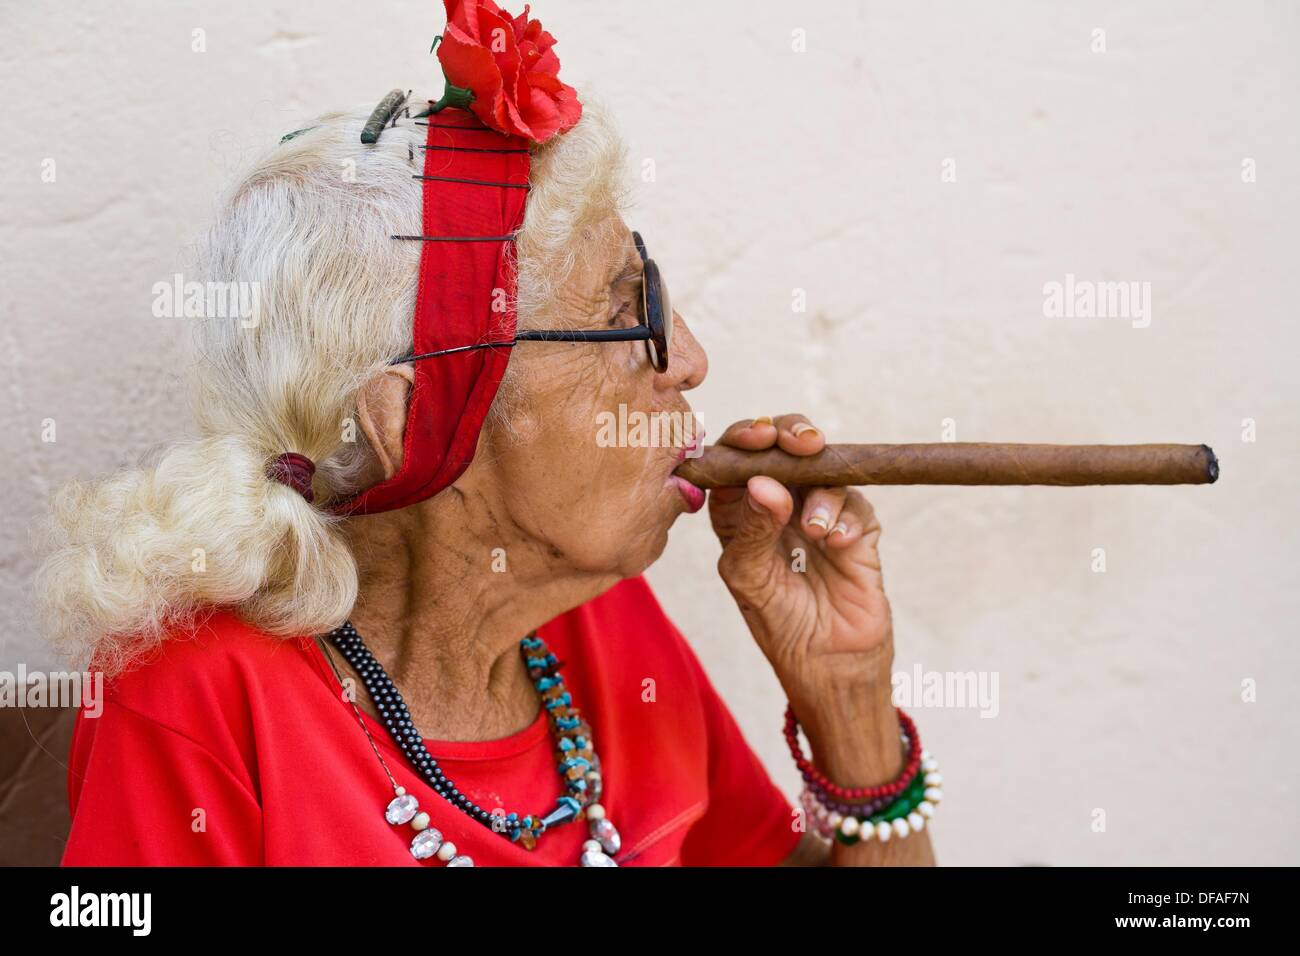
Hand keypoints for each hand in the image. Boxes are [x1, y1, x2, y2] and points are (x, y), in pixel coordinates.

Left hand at [708, 414, 893, 706]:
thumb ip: (752, 529)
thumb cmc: (777, 622)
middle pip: (783, 448)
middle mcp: (779, 505)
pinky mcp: (857, 530)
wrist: (829, 664)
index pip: (737, 458)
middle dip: (792, 435)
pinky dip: (848, 518)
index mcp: (739, 511)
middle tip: (804, 442)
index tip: (758, 436)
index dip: (745, 437)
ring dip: (823, 493)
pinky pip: (858, 504)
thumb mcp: (749, 577)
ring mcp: (820, 513)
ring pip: (824, 471)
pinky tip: (840, 545)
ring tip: (817, 532)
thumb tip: (763, 483)